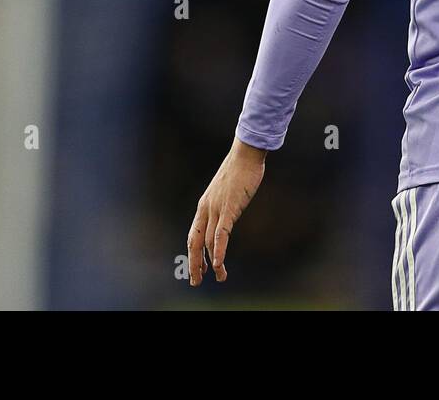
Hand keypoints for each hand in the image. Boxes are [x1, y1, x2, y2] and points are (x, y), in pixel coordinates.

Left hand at [187, 137, 266, 285]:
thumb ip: (224, 204)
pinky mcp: (229, 208)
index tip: (198, 268)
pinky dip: (219, 250)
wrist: (245, 155)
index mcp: (204, 205)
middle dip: (195, 264)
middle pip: (195, 242)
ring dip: (211, 263)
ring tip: (218, 278)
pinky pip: (221, 234)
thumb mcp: (227, 191)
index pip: (194, 235)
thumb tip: (228, 213)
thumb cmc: (239, 171)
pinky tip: (219, 263)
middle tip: (196, 282)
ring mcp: (216, 209)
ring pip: (208, 242)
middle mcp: (206, 209)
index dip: (193, 254)